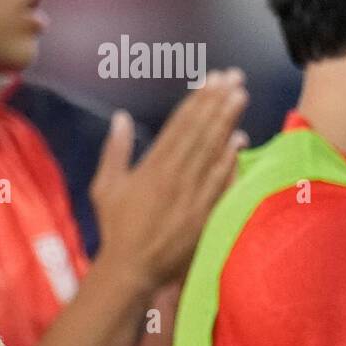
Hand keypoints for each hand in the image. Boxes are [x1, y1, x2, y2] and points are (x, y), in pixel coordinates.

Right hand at [90, 69, 248, 290]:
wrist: (133, 267)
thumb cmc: (116, 226)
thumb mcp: (105, 187)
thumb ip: (115, 151)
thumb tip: (121, 118)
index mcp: (151, 167)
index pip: (178, 126)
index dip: (196, 101)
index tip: (210, 79)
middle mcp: (176, 176)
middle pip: (201, 132)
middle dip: (217, 102)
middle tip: (233, 77)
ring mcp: (194, 194)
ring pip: (214, 151)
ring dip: (228, 122)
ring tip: (240, 96)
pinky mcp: (206, 211)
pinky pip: (222, 180)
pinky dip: (231, 159)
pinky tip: (240, 140)